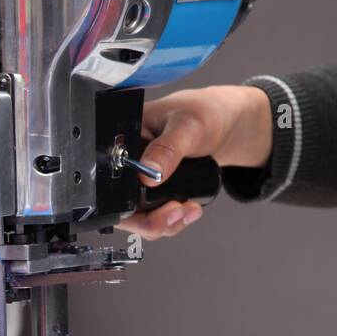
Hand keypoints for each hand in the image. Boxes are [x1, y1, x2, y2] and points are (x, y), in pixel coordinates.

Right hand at [120, 85, 272, 241]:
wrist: (226, 123)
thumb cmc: (205, 112)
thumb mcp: (187, 126)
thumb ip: (168, 148)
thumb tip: (148, 172)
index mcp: (123, 140)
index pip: (110, 179)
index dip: (125, 202)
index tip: (153, 206)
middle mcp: (127, 162)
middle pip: (121, 207)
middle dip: (149, 220)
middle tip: (175, 214)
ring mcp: (140, 179)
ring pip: (139, 217)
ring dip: (164, 223)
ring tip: (187, 211)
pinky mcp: (155, 190)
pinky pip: (154, 216)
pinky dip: (172, 221)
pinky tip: (189, 210)